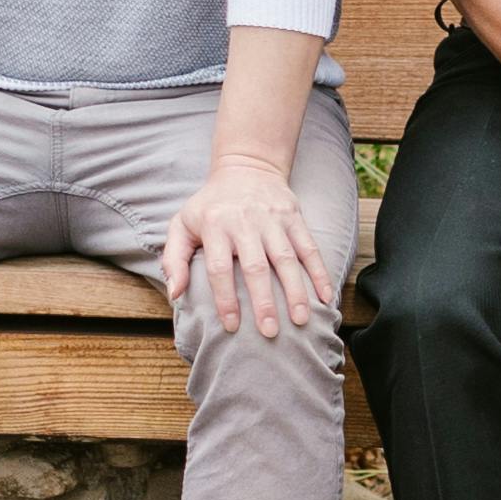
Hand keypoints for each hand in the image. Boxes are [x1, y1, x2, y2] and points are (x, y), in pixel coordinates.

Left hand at [160, 148, 332, 342]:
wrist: (247, 166)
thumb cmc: (211, 205)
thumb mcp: (182, 224)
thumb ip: (175, 259)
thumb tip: (175, 293)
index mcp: (215, 225)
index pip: (219, 268)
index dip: (225, 298)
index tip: (232, 326)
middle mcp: (245, 222)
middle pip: (255, 267)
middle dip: (264, 302)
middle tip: (270, 332)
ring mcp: (273, 219)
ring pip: (286, 259)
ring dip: (295, 291)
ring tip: (301, 319)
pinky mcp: (294, 217)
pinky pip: (309, 247)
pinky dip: (319, 272)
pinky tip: (326, 297)